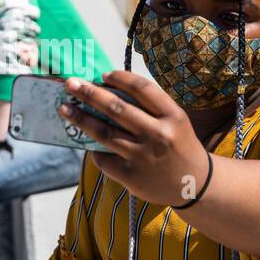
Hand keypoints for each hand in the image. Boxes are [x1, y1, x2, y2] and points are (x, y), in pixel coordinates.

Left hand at [59, 69, 207, 207]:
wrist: (194, 184)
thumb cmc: (178, 145)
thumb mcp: (175, 121)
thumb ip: (149, 107)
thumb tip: (107, 89)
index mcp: (172, 116)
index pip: (142, 88)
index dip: (120, 78)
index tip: (103, 74)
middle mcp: (158, 135)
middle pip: (117, 109)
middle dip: (89, 94)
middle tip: (70, 84)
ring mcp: (143, 157)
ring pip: (104, 133)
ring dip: (81, 118)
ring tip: (64, 109)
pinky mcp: (132, 176)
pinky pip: (104, 158)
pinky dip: (93, 148)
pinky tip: (84, 139)